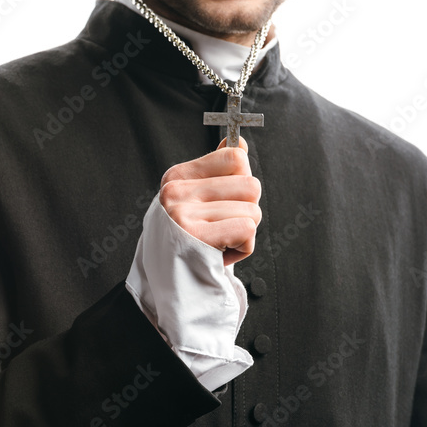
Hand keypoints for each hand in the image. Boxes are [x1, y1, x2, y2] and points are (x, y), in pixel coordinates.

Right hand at [159, 136, 261, 266]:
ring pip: (252, 210)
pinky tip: (221, 254)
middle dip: (246, 211)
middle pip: (251, 184)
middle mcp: (175, 192)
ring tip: (219, 243)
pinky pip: (247, 230)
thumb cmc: (189, 241)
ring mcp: (182, 214)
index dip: (240, 184)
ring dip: (244, 233)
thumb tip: (239, 142)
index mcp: (176, 177)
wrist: (173, 285)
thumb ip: (218, 171)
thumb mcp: (197, 201)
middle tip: (222, 229)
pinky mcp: (196, 237)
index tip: (221, 204)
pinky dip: (243, 248)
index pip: (234, 157)